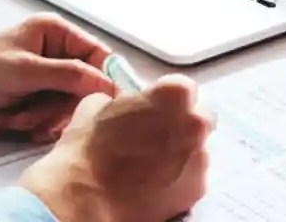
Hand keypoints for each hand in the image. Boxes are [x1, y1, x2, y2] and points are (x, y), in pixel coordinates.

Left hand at [0, 13, 115, 140]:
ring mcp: (39, 79)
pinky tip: (2, 120)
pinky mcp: (27, 101)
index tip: (103, 105)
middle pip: (83, 88)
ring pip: (64, 109)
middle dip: (56, 108)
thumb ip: (70, 77)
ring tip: (10, 116)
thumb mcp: (23, 72)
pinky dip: (26, 126)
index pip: (99, 56)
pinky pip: (45, 120)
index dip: (103, 81)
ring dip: (37, 119)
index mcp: (54, 32)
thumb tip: (108, 83)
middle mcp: (51, 53)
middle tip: (32, 115)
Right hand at [19, 75, 213, 221]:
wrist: (86, 198)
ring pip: (197, 148)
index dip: (165, 98)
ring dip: (180, 151)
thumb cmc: (89, 150)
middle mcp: (194, 123)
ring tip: (150, 163)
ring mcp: (199, 158)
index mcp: (174, 94)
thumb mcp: (96, 105)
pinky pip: (192, 176)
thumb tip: (123, 103)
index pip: (182, 87)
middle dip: (182, 123)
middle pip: (199, 116)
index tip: (153, 108)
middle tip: (155, 134)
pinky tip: (153, 182)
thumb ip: (121, 99)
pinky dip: (178, 177)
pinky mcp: (196, 189)